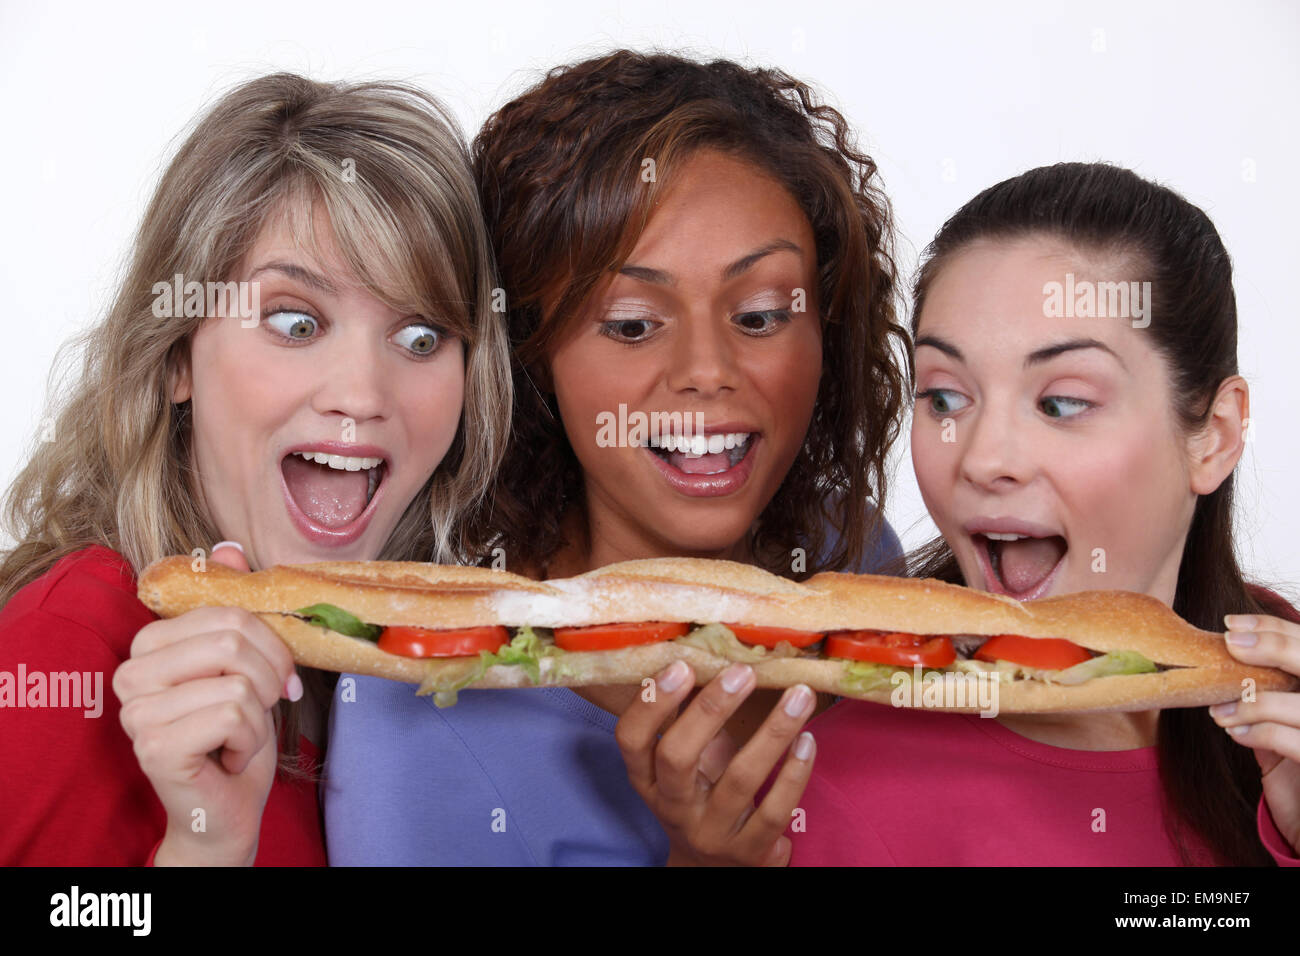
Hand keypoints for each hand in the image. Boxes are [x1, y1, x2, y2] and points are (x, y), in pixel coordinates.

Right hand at [114, 543, 299, 864]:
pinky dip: (250, 740)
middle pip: (232, 641)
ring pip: (238, 682)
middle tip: (265, 708)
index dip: (270, 646)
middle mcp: (131, 672)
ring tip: (240, 736)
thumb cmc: (235, 737)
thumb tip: (228, 548)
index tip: (278, 679)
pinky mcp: (152, 745)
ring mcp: (136, 710)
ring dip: (260, 717)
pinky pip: (233, 715)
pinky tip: (229, 757)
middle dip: (270, 678)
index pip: (228, 615)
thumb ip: (231, 610)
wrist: (226, 809)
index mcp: (150, 645)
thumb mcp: (244, 668)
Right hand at [615, 660, 816, 865]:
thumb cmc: (698, 793)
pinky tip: (808, 741)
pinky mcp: (748, 852)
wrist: (710, 868)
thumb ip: (688, 717)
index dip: (652, 703)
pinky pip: (775, 811)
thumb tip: (711, 648)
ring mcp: (710, 832)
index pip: (630, 740)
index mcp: (646, 778)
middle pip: (678, 758)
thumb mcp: (681, 763)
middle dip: (710, 709)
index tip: (681, 665)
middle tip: (743, 671)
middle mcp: (671, 807)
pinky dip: (794, 773)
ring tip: (799, 694)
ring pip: (739, 780)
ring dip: (773, 732)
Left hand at [1211, 613, 1299, 852]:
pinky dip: (1262, 733)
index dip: (1275, 628)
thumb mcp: (1281, 722)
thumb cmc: (1293, 766)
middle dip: (1276, 646)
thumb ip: (1266, 692)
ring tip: (1220, 710)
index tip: (1232, 624)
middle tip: (1231, 643)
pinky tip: (1236, 733)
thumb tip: (1222, 656)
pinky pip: (1298, 742)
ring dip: (1256, 701)